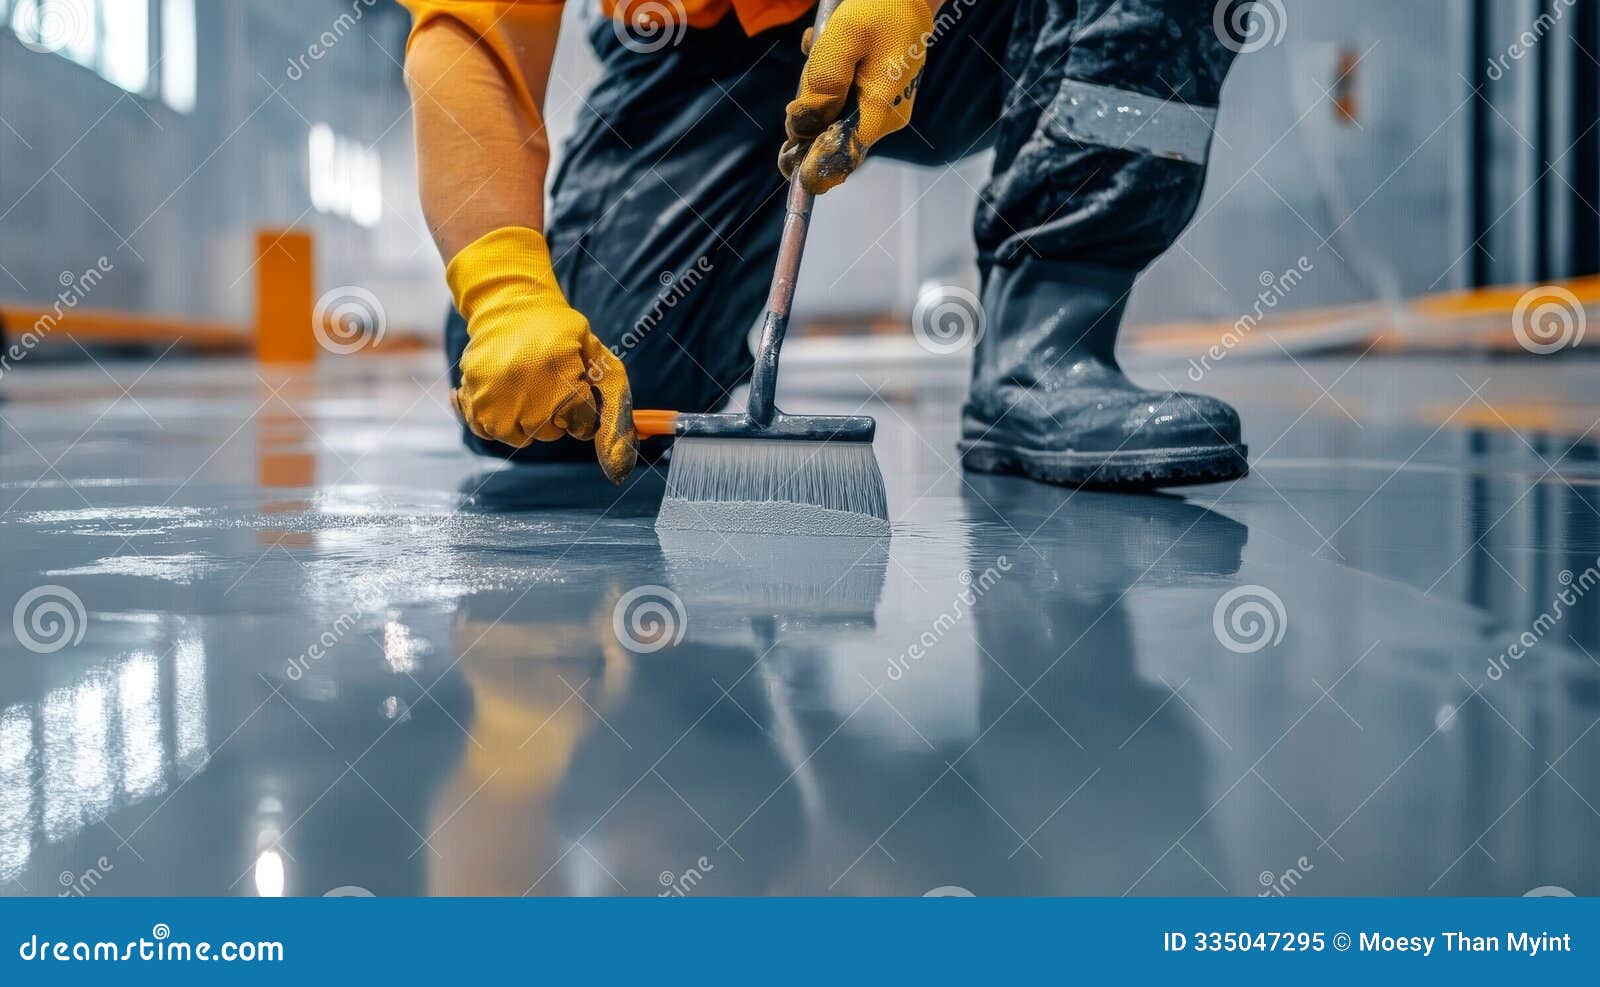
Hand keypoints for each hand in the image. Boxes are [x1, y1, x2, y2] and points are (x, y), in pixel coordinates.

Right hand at [446, 226, 635, 482]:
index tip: (573, 382)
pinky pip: (486, 431)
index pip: (582, 425)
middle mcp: (527, 392)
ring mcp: (496, 398)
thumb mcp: (600, 362)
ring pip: (519, 437)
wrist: (511, 305)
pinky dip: (496, 419)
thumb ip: (615, 409)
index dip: (582, 406)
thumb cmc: (563, 336)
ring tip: (527, 387)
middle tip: (547, 379)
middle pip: (550, 433)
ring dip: (526, 419)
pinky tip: (503, 395)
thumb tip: (619, 467)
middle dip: (555, 412)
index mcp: (562, 377)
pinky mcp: (472, 398)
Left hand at [779, 0, 934, 194]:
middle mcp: (887, 115)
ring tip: (818, 50)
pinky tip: (826, 47)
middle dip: (810, 118)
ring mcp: (883, 104)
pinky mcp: (878, 91)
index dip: (817, 166)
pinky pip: (843, 97)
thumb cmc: (880, 9)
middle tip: (792, 108)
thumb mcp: (844, 39)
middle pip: (836, 136)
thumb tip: (802, 127)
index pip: (846, 154)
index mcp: (883, 110)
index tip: (789, 169)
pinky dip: (828, 77)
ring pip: (835, 114)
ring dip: (817, 89)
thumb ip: (823, 85)